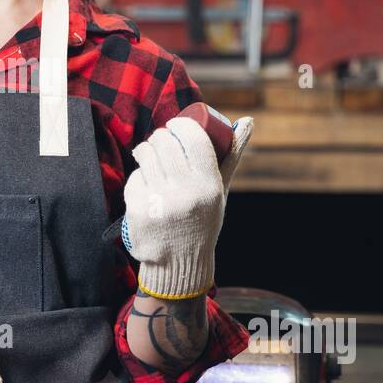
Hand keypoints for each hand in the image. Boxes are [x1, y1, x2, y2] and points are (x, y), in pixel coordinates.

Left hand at [123, 115, 254, 298]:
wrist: (178, 262)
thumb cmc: (202, 219)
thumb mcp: (220, 190)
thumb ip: (231, 155)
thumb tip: (248, 120)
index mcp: (209, 186)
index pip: (194, 139)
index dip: (181, 125)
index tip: (176, 125)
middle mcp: (185, 193)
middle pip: (166, 142)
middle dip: (161, 136)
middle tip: (161, 139)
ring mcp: (160, 201)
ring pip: (146, 155)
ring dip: (146, 149)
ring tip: (149, 154)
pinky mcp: (138, 209)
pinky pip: (135, 177)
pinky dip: (139, 175)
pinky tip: (146, 182)